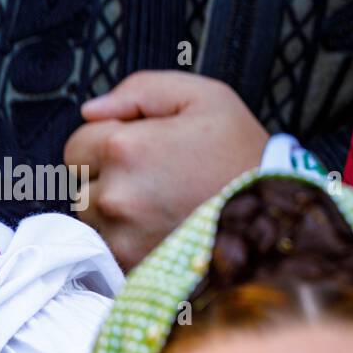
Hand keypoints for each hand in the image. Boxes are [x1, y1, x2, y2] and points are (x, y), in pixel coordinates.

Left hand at [65, 71, 268, 267]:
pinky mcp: (128, 263)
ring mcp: (119, 234)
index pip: (79, 141)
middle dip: (109, 172)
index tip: (148, 144)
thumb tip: (93, 110)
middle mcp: (114, 195)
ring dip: (114, 204)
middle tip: (158, 171)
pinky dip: (125, 233)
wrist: (273, 213)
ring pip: (90, 213)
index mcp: (126, 148)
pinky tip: (161, 222)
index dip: (113, 137)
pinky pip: (106, 242)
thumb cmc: (241, 154)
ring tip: (162, 198)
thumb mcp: (206, 97)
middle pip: (80, 179)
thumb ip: (143, 89)